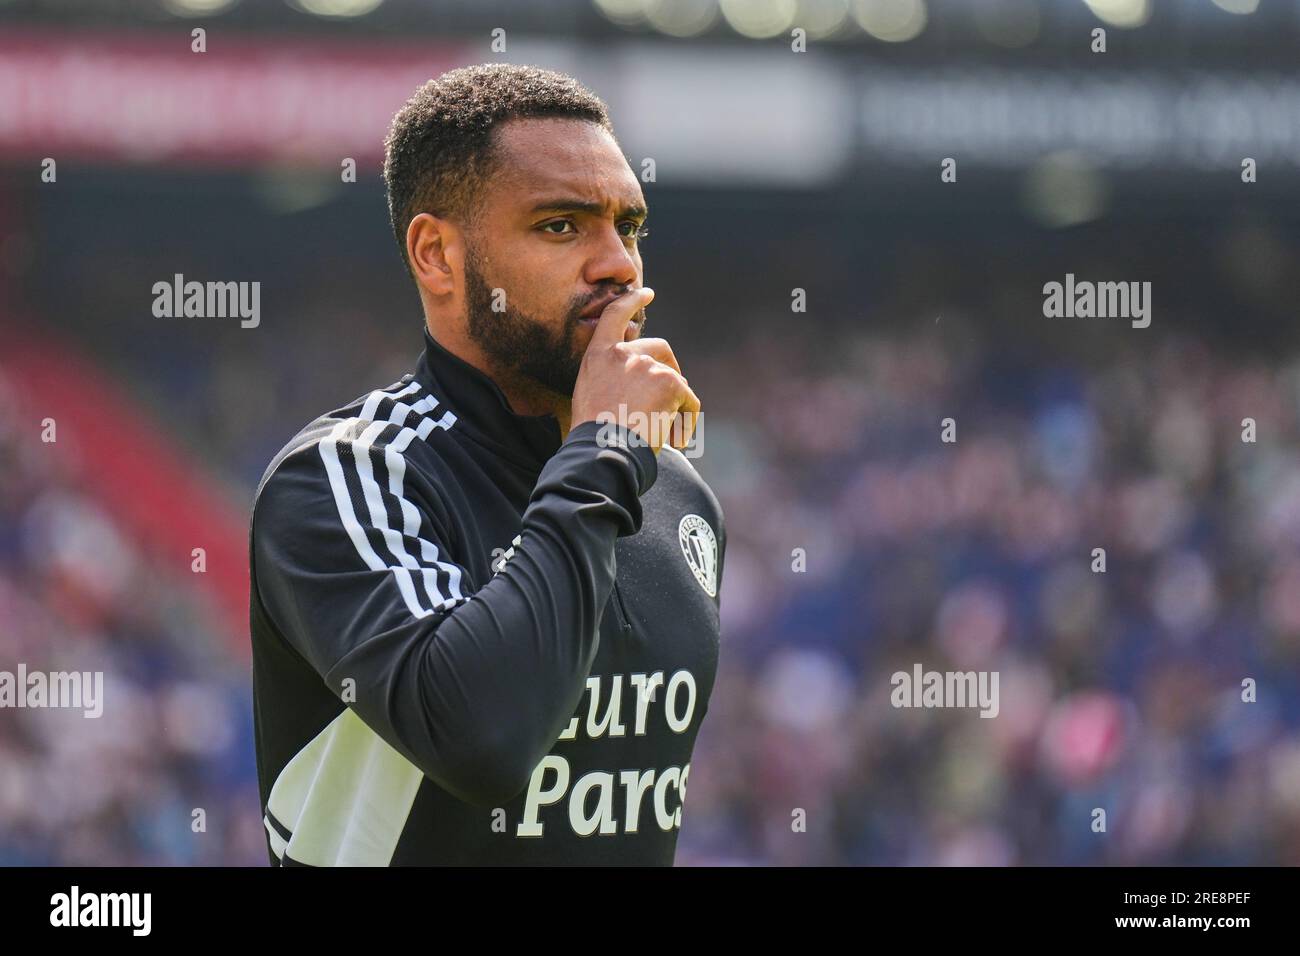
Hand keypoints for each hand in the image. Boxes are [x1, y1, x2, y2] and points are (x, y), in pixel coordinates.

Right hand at [569, 287, 699, 454]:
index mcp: (598, 356)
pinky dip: (687, 421)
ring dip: (675, 407)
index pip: (614, 316)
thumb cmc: (594, 439)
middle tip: (672, 401)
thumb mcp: (591, 398)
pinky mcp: (670, 381)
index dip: (631, 301)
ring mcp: (647, 365)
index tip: (644, 293)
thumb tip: (644, 381)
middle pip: (660, 349)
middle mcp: (622, 354)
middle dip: (670, 371)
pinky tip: (675, 440)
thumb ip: (612, 378)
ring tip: (666, 436)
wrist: (603, 453)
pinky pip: (689, 400)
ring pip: (676, 381)